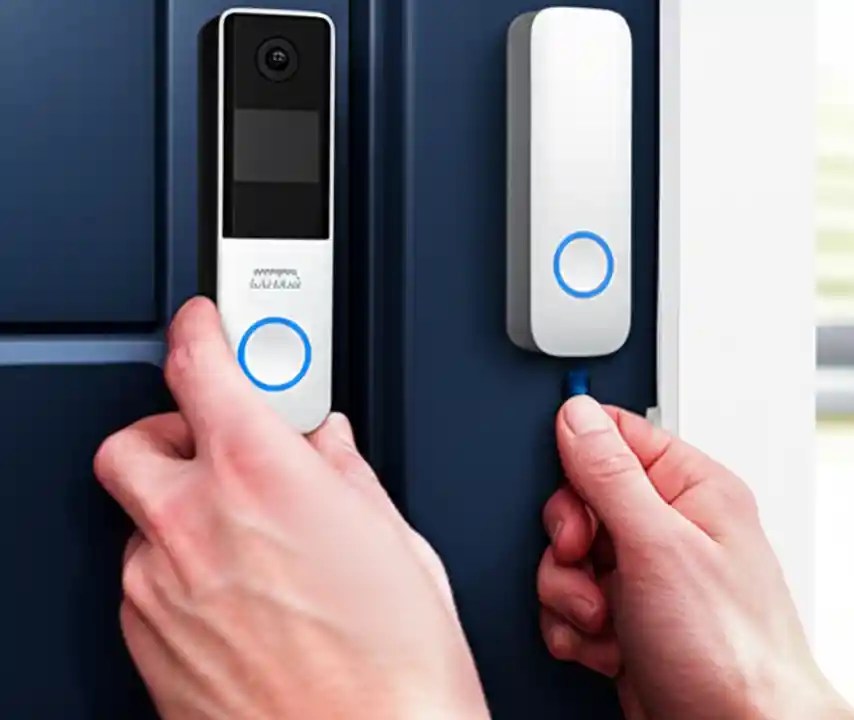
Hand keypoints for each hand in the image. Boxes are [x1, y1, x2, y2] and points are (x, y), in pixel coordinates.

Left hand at [94, 297, 488, 719]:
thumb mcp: (400, 545)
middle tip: (222, 446)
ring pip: (137, 519)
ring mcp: (157, 588)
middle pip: (133, 439)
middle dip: (174, 432)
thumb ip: (347, 477)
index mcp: (261, 474)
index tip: (208, 325)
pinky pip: (141, 584)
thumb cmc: (397, 671)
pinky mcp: (145, 644)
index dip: (202, 331)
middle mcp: (192, 522)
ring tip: (248, 541)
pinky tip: (239, 599)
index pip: (199, 364)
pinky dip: (177, 574)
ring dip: (181, 513)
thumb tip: (329, 449)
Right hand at [538, 396, 853, 719]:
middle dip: (570, 546)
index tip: (576, 506)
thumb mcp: (658, 546)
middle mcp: (673, 529)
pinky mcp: (631, 622)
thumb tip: (578, 415)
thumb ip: (611, 475)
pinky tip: (606, 649)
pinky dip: (576, 632)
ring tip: (607, 621)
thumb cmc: (731, 650)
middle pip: (580, 503)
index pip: (616, 436)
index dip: (578, 465)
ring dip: (570, 597)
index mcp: (694, 488)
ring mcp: (650, 578)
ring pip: (569, 560)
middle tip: (592, 566)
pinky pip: (573, 607)